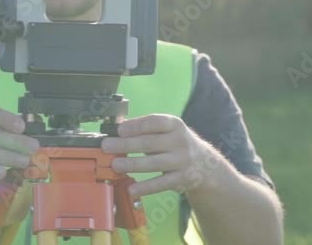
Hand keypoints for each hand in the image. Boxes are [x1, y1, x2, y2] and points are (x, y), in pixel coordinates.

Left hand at [102, 114, 222, 197]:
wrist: (205, 164)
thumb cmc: (176, 143)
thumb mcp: (167, 131)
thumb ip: (145, 128)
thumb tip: (119, 125)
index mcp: (174, 125)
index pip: (154, 122)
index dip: (136, 126)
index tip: (119, 130)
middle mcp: (180, 142)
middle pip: (149, 143)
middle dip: (126, 145)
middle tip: (107, 146)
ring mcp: (181, 161)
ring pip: (153, 163)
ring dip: (131, 164)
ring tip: (115, 165)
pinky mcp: (181, 179)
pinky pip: (160, 183)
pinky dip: (145, 187)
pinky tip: (132, 189)